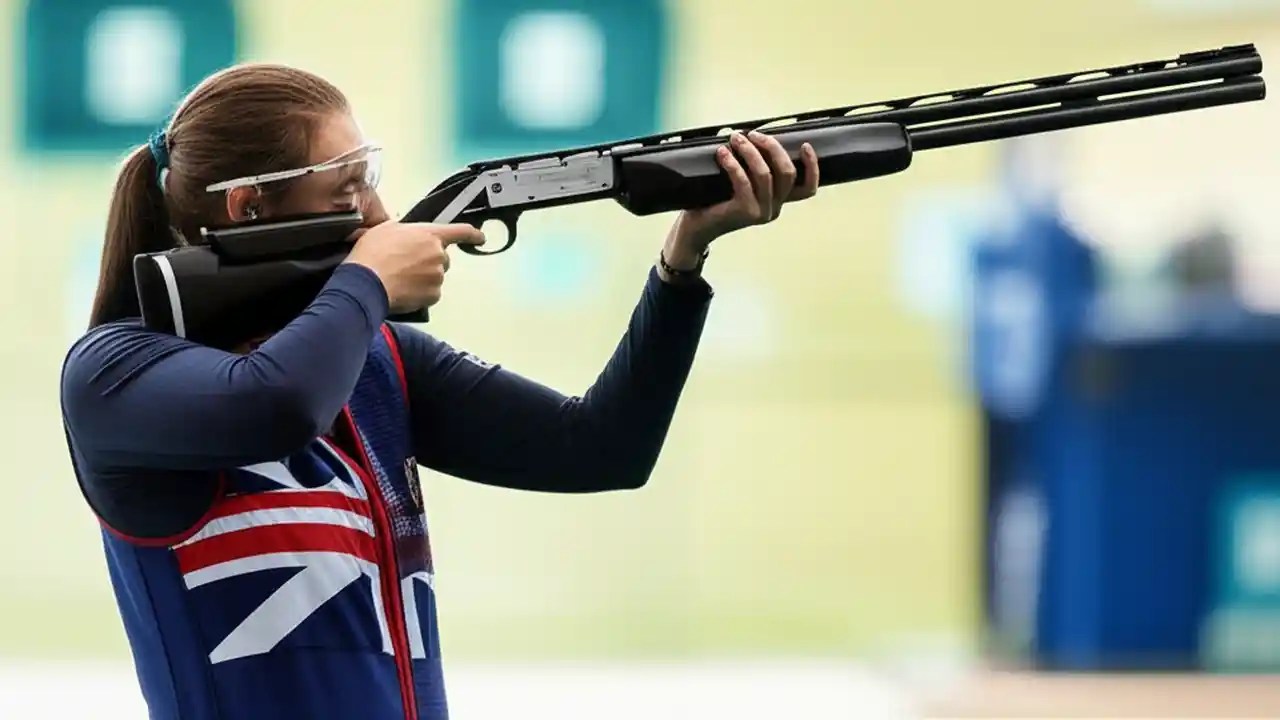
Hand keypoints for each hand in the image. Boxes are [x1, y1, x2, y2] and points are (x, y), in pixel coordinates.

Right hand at [344, 221, 485, 311]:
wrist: (366, 282)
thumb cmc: (372, 253)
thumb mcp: (385, 229)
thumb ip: (405, 231)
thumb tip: (406, 237)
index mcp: (430, 235)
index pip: (460, 231)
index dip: (473, 234)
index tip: (481, 238)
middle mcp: (439, 255)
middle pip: (442, 258)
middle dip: (428, 262)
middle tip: (405, 265)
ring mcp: (438, 276)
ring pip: (435, 277)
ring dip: (423, 278)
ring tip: (399, 278)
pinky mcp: (434, 295)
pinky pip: (430, 293)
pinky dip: (420, 293)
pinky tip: (403, 290)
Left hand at [662, 130, 820, 268]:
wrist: (697, 227)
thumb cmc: (717, 201)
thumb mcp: (742, 184)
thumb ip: (755, 169)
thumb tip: (754, 137)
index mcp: (779, 201)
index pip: (807, 189)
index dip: (812, 167)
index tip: (804, 145)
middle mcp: (775, 208)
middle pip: (787, 173)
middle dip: (772, 147)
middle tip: (753, 135)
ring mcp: (761, 212)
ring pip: (765, 174)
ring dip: (750, 151)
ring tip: (734, 139)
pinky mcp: (745, 212)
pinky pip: (743, 180)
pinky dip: (732, 163)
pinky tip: (722, 153)